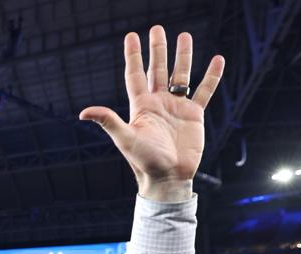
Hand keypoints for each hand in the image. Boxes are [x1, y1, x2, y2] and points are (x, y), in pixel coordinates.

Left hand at [79, 26, 223, 201]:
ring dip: (182, 57)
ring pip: (180, 75)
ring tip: (184, 36)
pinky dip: (211, 76)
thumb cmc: (144, 161)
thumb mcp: (125, 138)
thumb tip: (83, 112)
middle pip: (157, 69)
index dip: (133, 55)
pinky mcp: (194, 115)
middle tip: (157, 29)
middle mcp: (158, 103)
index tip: (132, 35)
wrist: (168, 177)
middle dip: (157, 49)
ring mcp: (177, 108)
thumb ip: (108, 121)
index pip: (135, 74)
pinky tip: (216, 60)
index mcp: (141, 106)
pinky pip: (204, 91)